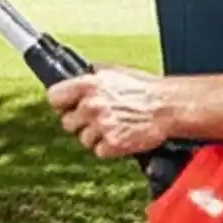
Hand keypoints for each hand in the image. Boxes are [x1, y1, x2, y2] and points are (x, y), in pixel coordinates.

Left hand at [47, 67, 168, 157]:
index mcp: (89, 85)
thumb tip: (74, 75)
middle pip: (67, 122)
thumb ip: (91, 75)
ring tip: (114, 125)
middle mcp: (92, 106)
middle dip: (80, 121)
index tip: (68, 105)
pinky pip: (98, 150)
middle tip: (99, 116)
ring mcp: (101, 126)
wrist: (168, 107)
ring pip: (83, 139)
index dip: (62, 102)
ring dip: (95, 135)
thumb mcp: (116, 72)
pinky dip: (108, 146)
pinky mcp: (111, 144)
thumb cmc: (145, 89)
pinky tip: (121, 134)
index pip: (54, 97)